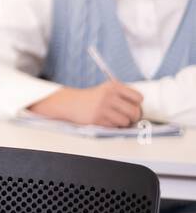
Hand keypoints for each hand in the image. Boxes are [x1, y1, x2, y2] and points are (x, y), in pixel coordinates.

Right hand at [28, 80, 143, 127]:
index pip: (138, 97)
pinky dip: (112, 126)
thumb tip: (141, 110)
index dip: (138, 104)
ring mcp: (102, 107)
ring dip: (123, 122)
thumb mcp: (107, 89)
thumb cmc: (93, 98)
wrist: (71, 103)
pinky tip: (106, 120)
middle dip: (134, 117)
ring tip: (115, 118)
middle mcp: (108, 95)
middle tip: (128, 116)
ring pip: (125, 121)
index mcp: (113, 86)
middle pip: (135, 111)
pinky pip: (114, 127)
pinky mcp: (97, 119)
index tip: (132, 105)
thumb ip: (123, 95)